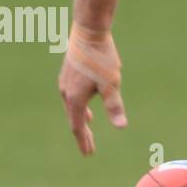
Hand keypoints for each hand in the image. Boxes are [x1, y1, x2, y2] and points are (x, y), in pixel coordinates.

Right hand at [59, 24, 127, 154]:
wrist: (88, 32)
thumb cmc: (102, 58)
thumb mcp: (112, 84)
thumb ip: (114, 106)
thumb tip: (121, 127)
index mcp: (76, 99)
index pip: (78, 127)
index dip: (84, 141)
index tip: (88, 154)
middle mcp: (66, 93)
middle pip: (74, 119)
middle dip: (82, 135)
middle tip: (89, 149)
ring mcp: (65, 83)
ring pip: (72, 108)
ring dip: (80, 121)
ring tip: (88, 131)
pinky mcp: (68, 74)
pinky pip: (72, 98)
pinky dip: (79, 108)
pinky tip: (87, 107)